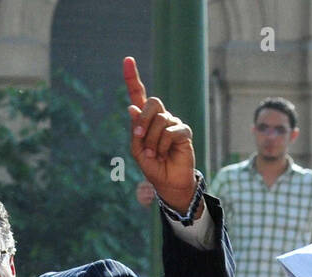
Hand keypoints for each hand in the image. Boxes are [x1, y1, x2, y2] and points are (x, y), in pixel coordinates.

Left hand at [123, 57, 196, 210]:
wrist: (167, 182)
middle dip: (143, 120)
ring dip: (152, 140)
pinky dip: (163, 145)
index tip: (127, 60)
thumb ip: (135, 129)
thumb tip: (132, 107)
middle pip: (152, 102)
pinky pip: (171, 131)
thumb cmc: (152, 165)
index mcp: (145, 118)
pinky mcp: (184, 132)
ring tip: (154, 154)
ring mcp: (173, 122)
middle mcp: (160, 116)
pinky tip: (164, 154)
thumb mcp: (137, 149)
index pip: (138, 94)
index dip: (132, 77)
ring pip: (160, 120)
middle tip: (140, 137)